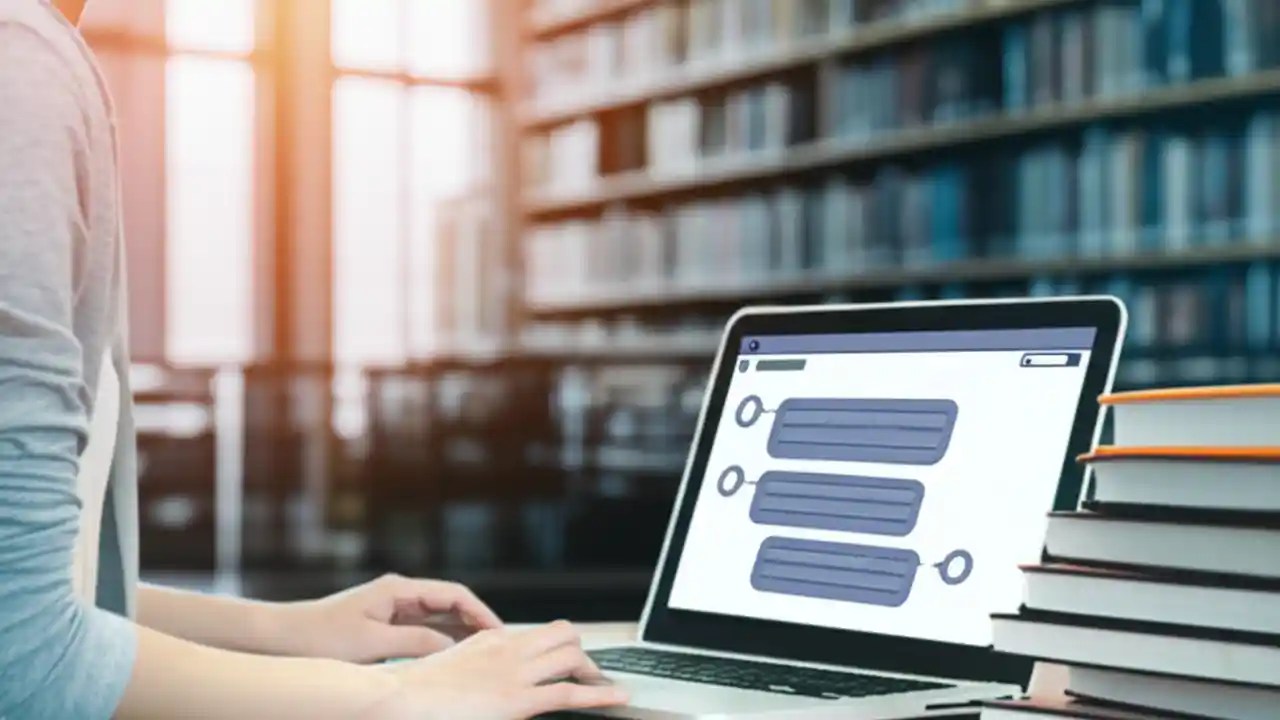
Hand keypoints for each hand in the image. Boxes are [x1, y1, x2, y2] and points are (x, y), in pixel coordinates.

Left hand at [277, 573, 503, 662]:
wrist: (283, 637)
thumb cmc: (322, 637)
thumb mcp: (372, 643)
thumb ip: (416, 642)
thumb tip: (453, 646)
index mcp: (399, 589)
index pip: (454, 594)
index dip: (481, 612)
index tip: (501, 633)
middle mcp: (400, 593)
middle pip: (451, 603)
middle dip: (478, 621)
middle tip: (503, 646)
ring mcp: (393, 608)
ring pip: (440, 617)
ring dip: (462, 632)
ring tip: (487, 653)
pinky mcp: (386, 623)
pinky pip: (424, 629)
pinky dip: (443, 640)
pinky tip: (455, 656)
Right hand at [371, 621, 628, 719]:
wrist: (396, 699)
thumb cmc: (413, 694)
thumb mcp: (449, 672)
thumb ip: (474, 672)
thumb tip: (483, 687)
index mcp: (490, 639)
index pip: (538, 634)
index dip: (559, 648)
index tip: (566, 663)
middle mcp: (508, 648)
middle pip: (564, 634)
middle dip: (580, 653)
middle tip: (586, 673)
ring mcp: (515, 672)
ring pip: (573, 655)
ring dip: (592, 671)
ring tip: (602, 687)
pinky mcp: (518, 700)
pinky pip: (571, 693)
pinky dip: (602, 695)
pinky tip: (619, 698)